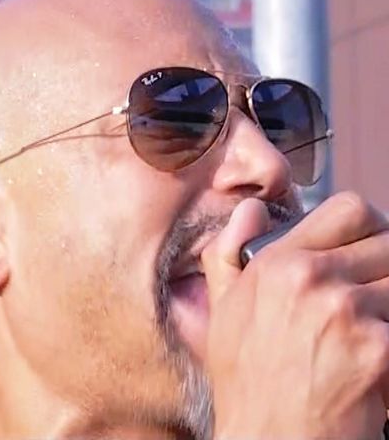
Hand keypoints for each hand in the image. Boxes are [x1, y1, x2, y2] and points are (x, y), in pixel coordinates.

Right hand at [202, 194, 388, 439]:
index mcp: (275, 262)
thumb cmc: (248, 384)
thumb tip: (250, 211)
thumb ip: (229, 254)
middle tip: (374, 300)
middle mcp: (310, 277)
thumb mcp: (222, 313)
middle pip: (388, 242)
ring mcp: (346, 310)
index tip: (369, 252)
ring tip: (371, 333)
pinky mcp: (379, 346)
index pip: (347, 210)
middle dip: (386, 270)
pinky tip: (376, 364)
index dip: (367, 229)